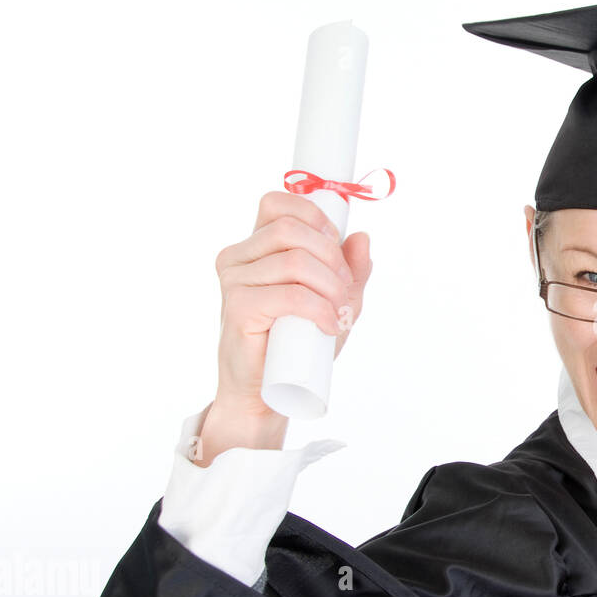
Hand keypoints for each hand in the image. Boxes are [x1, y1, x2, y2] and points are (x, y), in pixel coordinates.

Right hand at [213, 190, 374, 418]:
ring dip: (331, 287)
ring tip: (338, 312)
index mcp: (256, 247)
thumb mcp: (334, 301)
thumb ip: (350, 270)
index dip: (314, 216)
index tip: (336, 245)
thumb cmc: (298, 345)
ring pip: (295, 260)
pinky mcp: (238, 308)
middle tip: (345, 289)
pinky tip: (328, 325)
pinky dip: (319, 308)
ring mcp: (234, 281)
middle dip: (332, 257)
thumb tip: (362, 238)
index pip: (278, 203)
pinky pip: (291, 295)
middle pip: (292, 229)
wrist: (268, 393)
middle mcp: (239, 257)